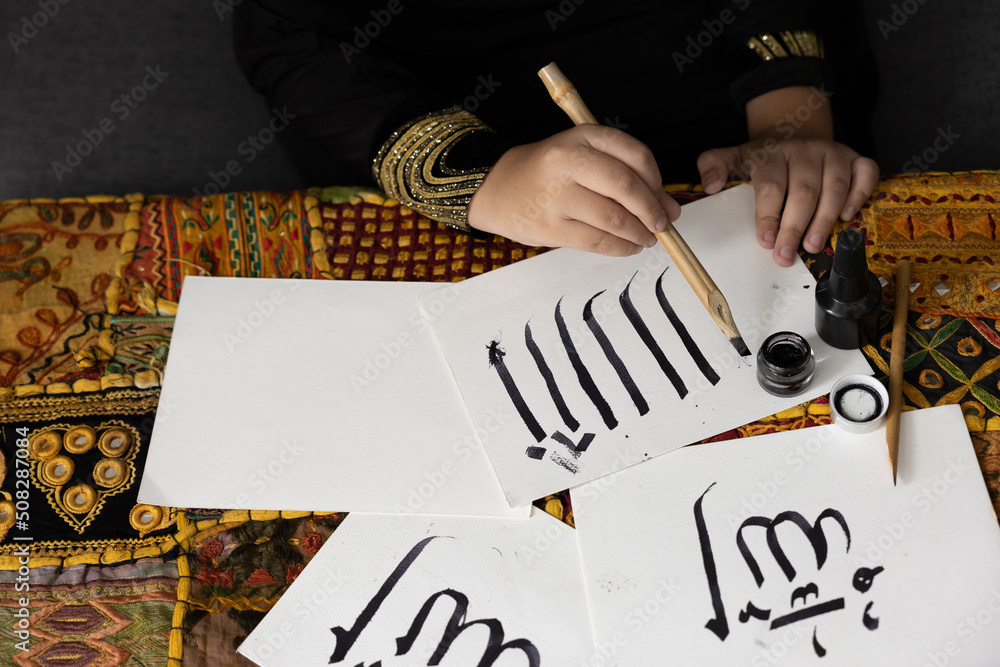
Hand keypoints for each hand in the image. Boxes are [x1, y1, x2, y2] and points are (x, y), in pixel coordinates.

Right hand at [468, 125, 680, 256]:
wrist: (498, 188)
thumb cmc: (548, 172)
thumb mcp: (584, 155)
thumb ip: (626, 175)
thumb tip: (669, 207)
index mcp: (582, 136)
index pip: (636, 155)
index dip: (657, 182)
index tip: (662, 198)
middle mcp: (568, 161)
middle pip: (626, 187)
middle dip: (652, 211)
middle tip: (661, 224)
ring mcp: (556, 195)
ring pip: (614, 219)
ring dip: (638, 233)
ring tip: (646, 238)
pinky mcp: (549, 227)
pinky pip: (596, 242)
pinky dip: (620, 248)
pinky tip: (627, 246)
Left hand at [697, 135, 878, 265]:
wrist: (792, 132)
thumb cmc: (764, 156)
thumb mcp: (734, 157)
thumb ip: (714, 165)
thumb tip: (710, 184)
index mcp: (773, 153)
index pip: (772, 186)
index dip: (768, 215)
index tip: (765, 241)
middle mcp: (805, 151)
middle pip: (804, 192)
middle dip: (794, 227)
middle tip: (786, 254)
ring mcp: (833, 153)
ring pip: (835, 186)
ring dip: (825, 219)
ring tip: (813, 245)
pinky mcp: (855, 158)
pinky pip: (866, 173)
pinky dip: (860, 195)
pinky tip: (847, 217)